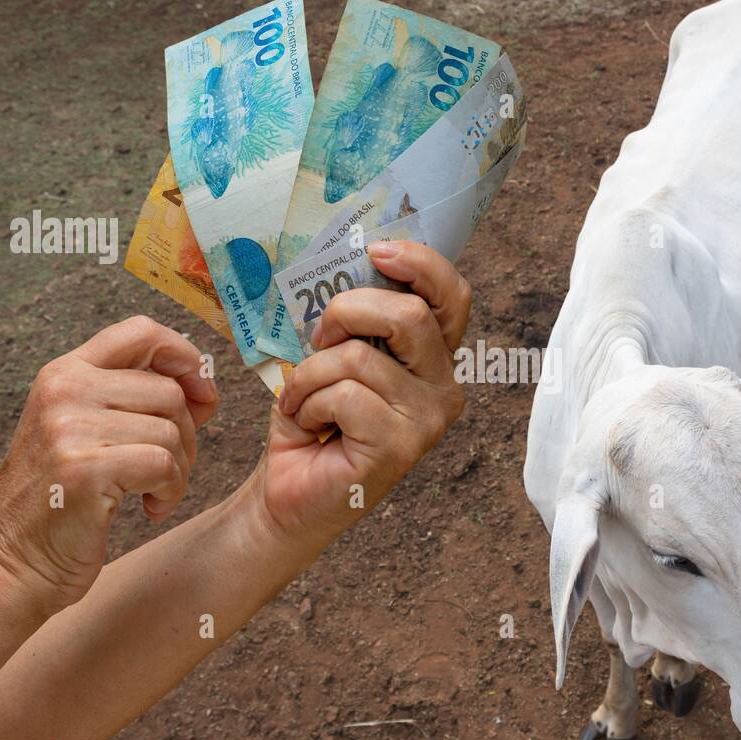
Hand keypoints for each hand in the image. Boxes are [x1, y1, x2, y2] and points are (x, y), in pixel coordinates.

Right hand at [0, 315, 218, 613]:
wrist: (11, 564)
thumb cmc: (61, 501)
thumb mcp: (84, 431)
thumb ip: (132, 398)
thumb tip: (204, 383)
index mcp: (65, 373)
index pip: (140, 331)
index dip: (185, 357)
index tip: (201, 396)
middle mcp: (64, 389)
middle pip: (169, 390)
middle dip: (186, 434)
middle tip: (167, 468)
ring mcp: (69, 427)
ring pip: (171, 430)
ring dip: (179, 469)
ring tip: (152, 491)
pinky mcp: (84, 467)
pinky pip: (164, 464)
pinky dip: (170, 491)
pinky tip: (150, 508)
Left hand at [248, 241, 470, 551]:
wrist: (289, 489)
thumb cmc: (311, 417)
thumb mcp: (332, 354)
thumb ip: (354, 318)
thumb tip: (348, 263)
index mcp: (433, 357)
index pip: (451, 297)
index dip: (421, 263)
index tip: (377, 250)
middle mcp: (443, 386)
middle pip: (408, 315)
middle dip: (346, 312)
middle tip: (318, 339)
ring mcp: (427, 419)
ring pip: (360, 358)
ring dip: (311, 373)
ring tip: (303, 400)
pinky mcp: (400, 446)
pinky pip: (343, 395)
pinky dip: (308, 403)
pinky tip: (308, 426)